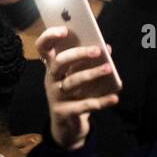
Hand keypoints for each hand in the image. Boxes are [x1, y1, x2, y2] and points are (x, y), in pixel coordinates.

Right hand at [38, 27, 119, 150]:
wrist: (67, 127)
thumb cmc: (75, 95)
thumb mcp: (78, 77)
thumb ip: (90, 62)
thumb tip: (107, 48)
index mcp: (52, 67)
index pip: (43, 48)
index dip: (49, 37)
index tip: (64, 29)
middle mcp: (51, 80)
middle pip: (59, 63)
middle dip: (78, 54)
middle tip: (97, 50)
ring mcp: (55, 97)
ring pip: (72, 83)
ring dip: (91, 74)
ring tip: (108, 69)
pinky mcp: (63, 113)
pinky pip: (84, 105)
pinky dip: (101, 101)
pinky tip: (114, 98)